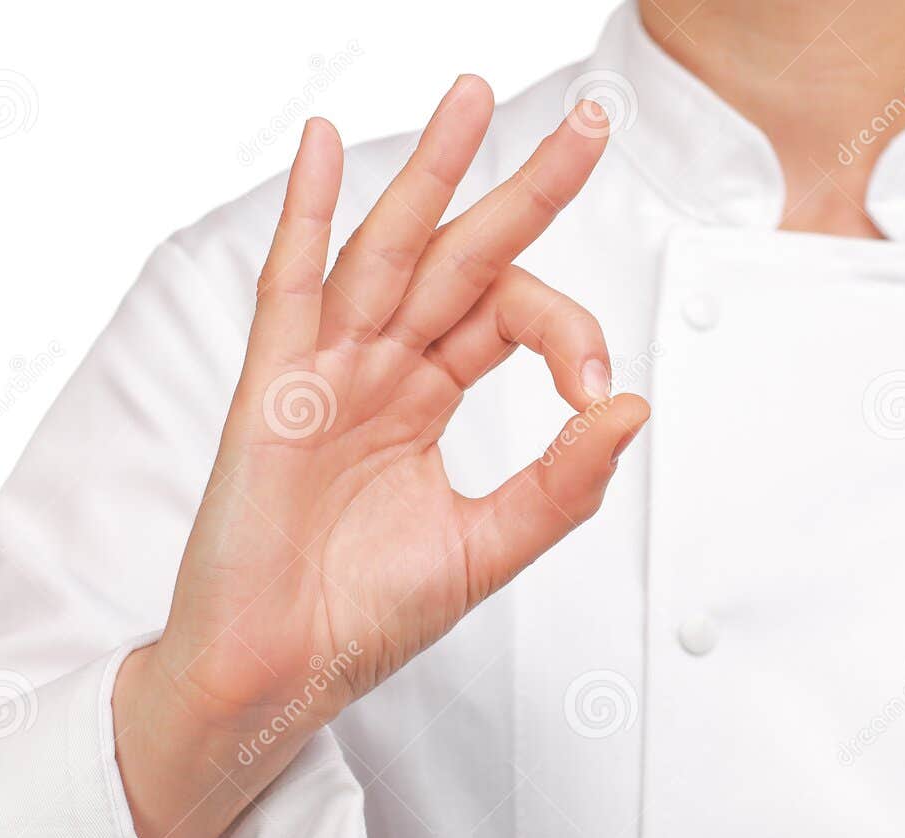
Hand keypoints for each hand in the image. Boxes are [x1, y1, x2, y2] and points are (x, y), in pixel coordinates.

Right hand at [113, 78, 647, 837]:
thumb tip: (631, 410)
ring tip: (469, 98)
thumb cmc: (366, 614)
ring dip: (430, 174)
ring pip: (387, 251)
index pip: (509, 319)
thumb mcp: (490, 546)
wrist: (280, 672)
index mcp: (428, 397)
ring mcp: (326, 371)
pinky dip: (305, 216)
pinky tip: (323, 147)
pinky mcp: (274, 392)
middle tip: (585, 123)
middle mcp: (381, 368)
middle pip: (463, 257)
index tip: (592, 384)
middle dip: (524, 189)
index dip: (563, 330)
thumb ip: (563, 482)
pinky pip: (290, 288)